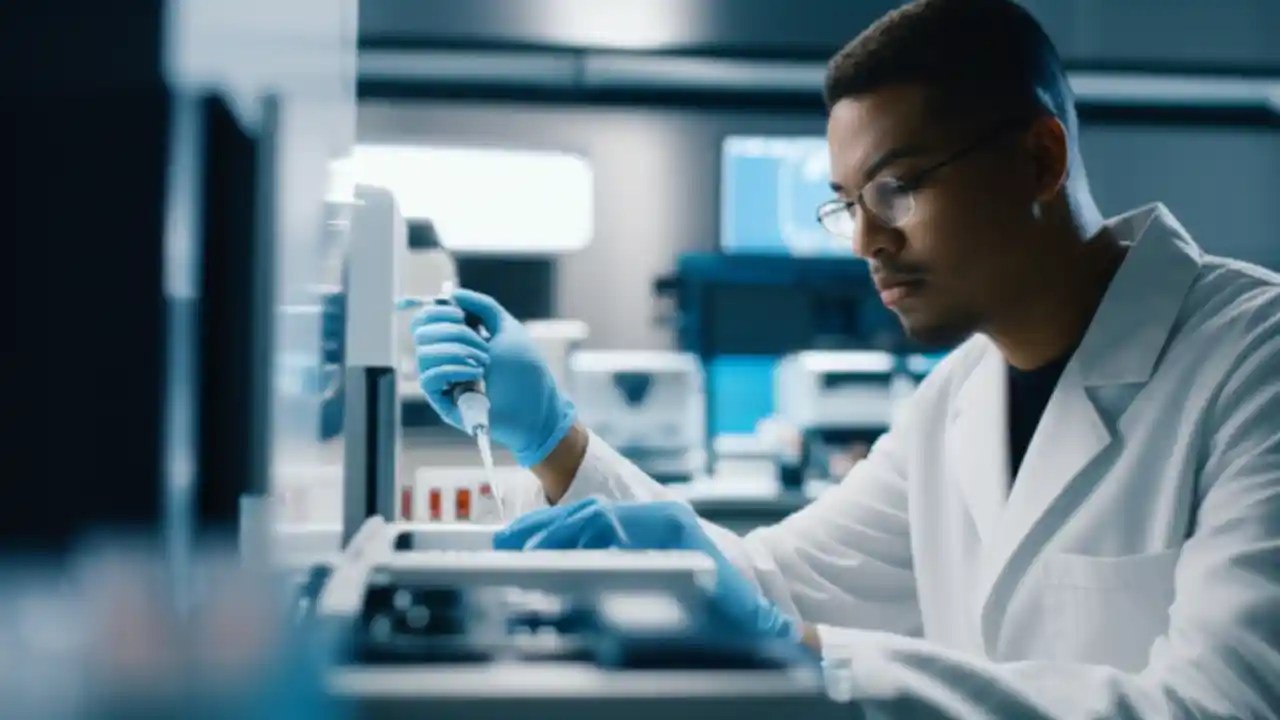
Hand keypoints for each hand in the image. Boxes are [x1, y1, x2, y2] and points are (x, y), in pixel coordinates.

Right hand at [411, 288, 575, 466]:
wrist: (537, 409)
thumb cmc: (526, 372)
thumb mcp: (508, 329)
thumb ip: (483, 307)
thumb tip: (453, 294)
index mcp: (459, 340)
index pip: (428, 320)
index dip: (438, 311)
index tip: (459, 313)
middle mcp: (447, 358)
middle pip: (422, 332)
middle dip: (454, 332)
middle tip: (483, 345)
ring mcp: (444, 380)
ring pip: (424, 353)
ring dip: (457, 351)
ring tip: (484, 362)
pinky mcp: (443, 401)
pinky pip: (428, 378)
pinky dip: (451, 369)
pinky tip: (475, 374)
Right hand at [494, 498, 798, 640]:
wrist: (741, 598)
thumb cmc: (734, 611)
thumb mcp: (740, 618)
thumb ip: (758, 626)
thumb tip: (787, 637)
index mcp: (675, 527)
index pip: (612, 520)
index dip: (571, 533)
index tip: (539, 552)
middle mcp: (656, 517)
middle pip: (591, 513)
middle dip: (548, 531)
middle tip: (512, 553)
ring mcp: (639, 520)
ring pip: (584, 515)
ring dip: (544, 529)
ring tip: (508, 548)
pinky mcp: (627, 530)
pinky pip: (584, 523)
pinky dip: (553, 531)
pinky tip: (526, 545)